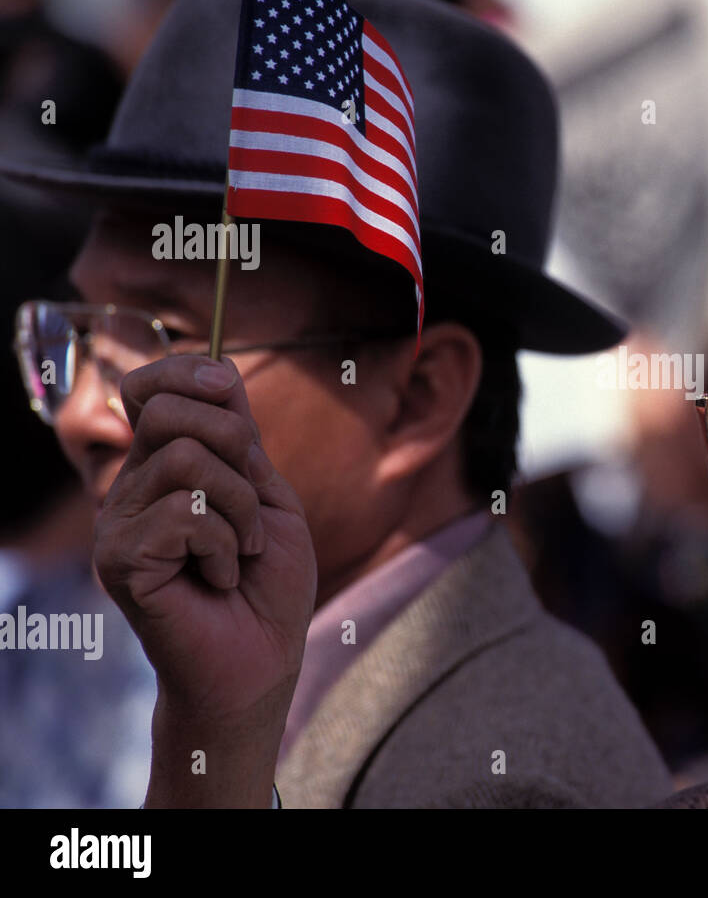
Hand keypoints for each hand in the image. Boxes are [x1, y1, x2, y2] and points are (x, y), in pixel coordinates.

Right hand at [94, 354, 315, 805]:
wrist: (262, 658)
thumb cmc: (270, 583)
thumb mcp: (268, 495)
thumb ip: (240, 439)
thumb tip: (219, 369)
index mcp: (164, 469)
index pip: (151, 389)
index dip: (187, 372)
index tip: (227, 386)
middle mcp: (132, 490)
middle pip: (167, 412)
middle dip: (234, 445)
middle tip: (253, 507)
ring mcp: (118, 525)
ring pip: (184, 460)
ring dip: (240, 508)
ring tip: (242, 551)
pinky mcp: (119, 560)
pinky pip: (184, 514)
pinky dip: (224, 545)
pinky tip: (220, 578)